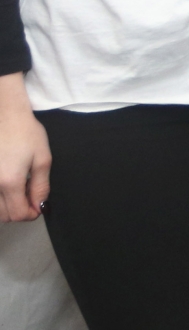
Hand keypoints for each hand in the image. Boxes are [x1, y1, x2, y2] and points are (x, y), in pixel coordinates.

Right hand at [0, 72, 49, 221]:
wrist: (4, 114)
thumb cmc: (25, 133)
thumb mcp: (42, 159)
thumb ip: (40, 187)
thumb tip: (38, 207)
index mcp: (9, 181)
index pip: (18, 214)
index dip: (30, 214)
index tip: (37, 206)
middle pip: (3, 215)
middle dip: (18, 212)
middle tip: (29, 198)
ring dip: (5, 206)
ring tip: (17, 192)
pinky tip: (4, 186)